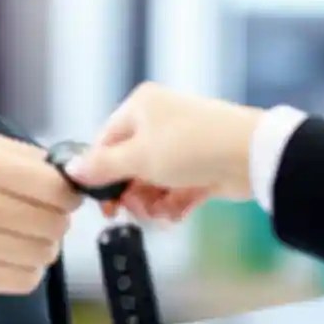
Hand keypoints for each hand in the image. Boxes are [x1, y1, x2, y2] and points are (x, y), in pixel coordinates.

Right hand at [0, 133, 82, 296]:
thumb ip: (33, 157)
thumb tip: (78, 173)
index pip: (59, 189)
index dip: (69, 196)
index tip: (61, 198)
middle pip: (57, 224)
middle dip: (56, 222)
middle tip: (39, 219)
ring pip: (46, 254)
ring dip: (43, 247)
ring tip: (22, 237)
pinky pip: (29, 279)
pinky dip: (27, 270)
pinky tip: (9, 256)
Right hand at [65, 83, 263, 221]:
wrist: (252, 156)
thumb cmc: (194, 145)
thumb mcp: (139, 157)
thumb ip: (103, 167)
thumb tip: (71, 169)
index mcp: (142, 107)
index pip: (106, 141)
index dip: (101, 173)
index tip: (101, 201)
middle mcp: (161, 122)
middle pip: (129, 166)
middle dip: (131, 194)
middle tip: (134, 211)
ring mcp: (183, 146)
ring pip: (152, 182)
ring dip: (152, 204)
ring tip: (160, 215)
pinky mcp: (201, 168)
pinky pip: (176, 190)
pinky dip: (173, 206)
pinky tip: (175, 216)